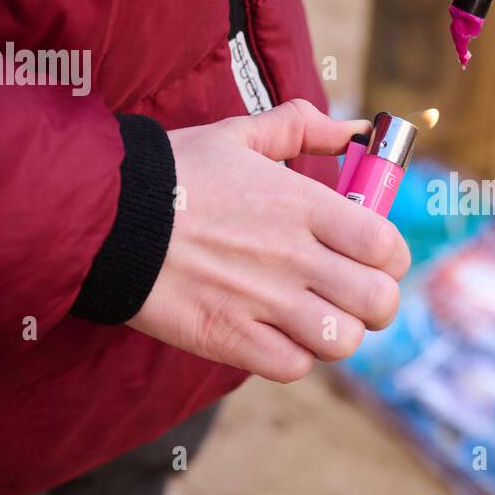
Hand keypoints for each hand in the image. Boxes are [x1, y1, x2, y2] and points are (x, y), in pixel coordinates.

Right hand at [128, 100, 409, 381]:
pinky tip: (275, 337)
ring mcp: (263, 300)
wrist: (102, 215)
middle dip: (376, 305)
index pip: (388, 247)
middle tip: (352, 297)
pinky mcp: (229, 337)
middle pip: (379, 302)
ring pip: (342, 341)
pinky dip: (292, 358)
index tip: (374, 259)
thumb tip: (355, 130)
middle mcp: (294, 255)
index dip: (392, 259)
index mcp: (304, 206)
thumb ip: (302, 127)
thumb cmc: (172, 174)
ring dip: (335, 335)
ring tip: (313, 320)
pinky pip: (293, 366)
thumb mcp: (239, 135)